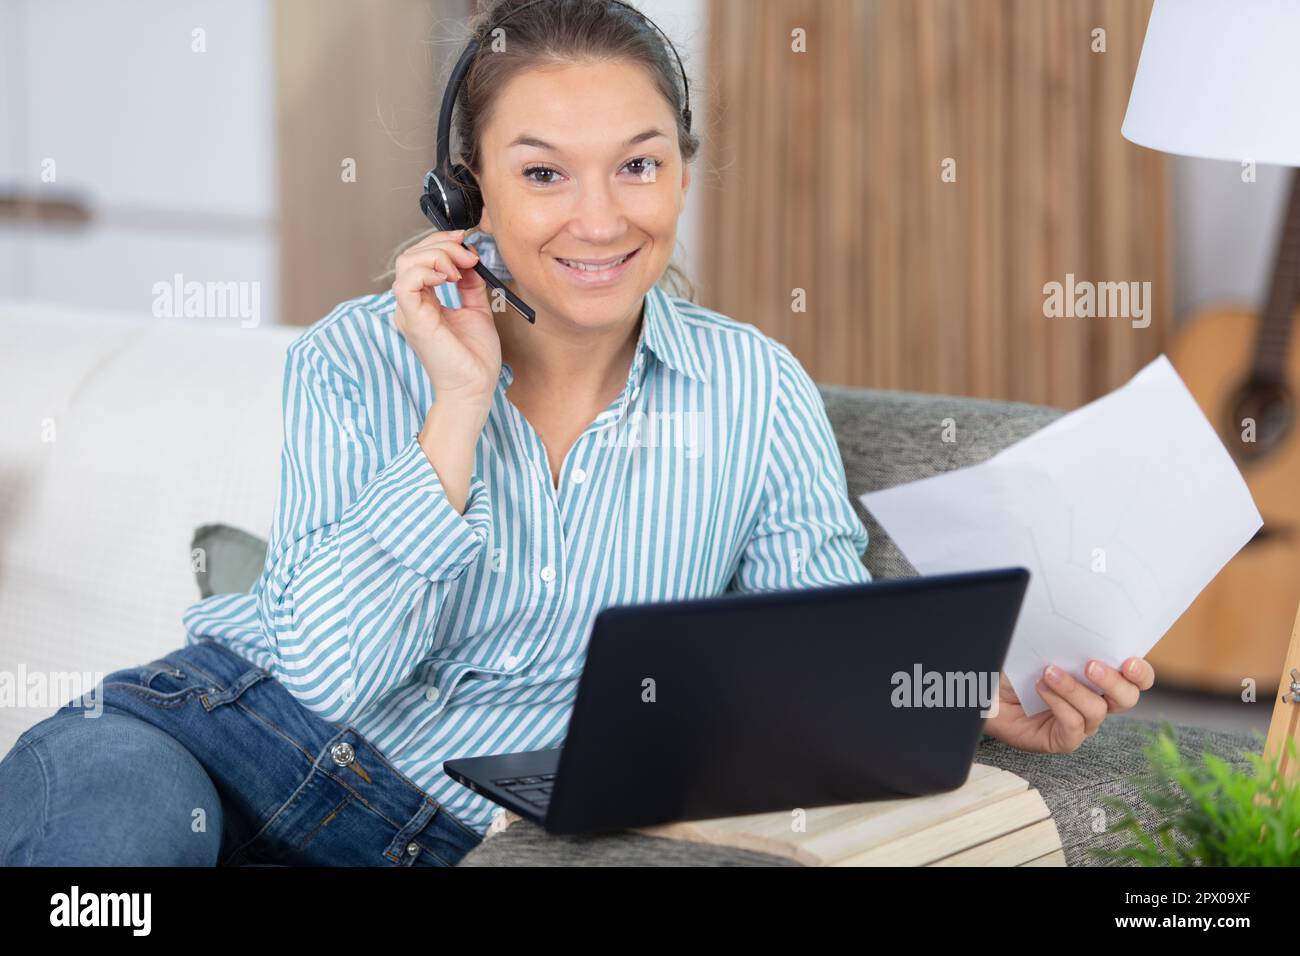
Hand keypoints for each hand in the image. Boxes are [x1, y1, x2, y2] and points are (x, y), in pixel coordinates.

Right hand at [392, 228, 499, 409]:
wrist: (476, 387)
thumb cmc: (474, 358)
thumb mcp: (477, 309)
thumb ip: (470, 284)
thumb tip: (469, 259)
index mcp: (423, 302)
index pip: (420, 259)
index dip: (441, 243)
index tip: (466, 244)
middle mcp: (412, 305)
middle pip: (411, 256)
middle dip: (442, 246)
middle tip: (467, 255)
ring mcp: (409, 312)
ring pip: (407, 263)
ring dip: (437, 256)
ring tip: (459, 269)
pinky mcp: (413, 319)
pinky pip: (406, 283)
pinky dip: (427, 271)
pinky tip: (448, 278)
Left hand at [983, 657, 1155, 752]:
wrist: (986, 686)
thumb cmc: (1018, 665)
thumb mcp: (1046, 647)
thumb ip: (1071, 644)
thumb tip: (1084, 629)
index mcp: (1101, 679)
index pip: (1136, 679)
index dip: (1140, 673)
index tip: (1129, 661)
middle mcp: (1097, 702)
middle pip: (1126, 698)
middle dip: (1113, 682)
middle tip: (1091, 665)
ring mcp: (1081, 724)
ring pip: (1097, 710)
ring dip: (1074, 689)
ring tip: (1049, 672)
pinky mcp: (1062, 740)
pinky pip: (1074, 727)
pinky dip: (1058, 704)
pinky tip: (1041, 688)